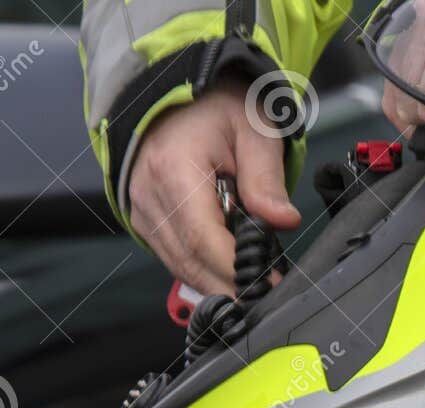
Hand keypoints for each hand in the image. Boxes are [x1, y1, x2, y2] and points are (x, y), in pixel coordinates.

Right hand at [127, 79, 300, 295]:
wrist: (179, 96)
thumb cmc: (216, 107)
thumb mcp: (254, 130)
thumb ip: (266, 179)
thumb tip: (283, 221)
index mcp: (173, 168)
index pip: (201, 238)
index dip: (235, 269)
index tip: (268, 284)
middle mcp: (149, 193)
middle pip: (189, 260)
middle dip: (230, 285)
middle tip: (267, 294)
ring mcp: (141, 209)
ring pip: (180, 265)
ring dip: (217, 282)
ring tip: (253, 283)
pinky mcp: (145, 220)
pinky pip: (174, 257)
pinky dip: (202, 269)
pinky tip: (230, 269)